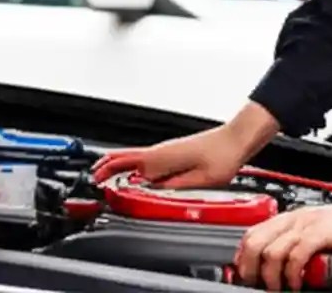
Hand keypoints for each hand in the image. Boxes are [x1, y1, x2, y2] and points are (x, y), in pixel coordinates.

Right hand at [91, 102, 278, 187]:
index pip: (128, 163)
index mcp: (164, 157)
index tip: (98, 180)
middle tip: (95, 176)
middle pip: (126, 157)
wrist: (237, 139)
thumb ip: (175, 186)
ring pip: (135, 156)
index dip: (110, 171)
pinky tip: (135, 170)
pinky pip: (147, 156)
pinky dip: (134, 162)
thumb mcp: (201, 179)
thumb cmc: (224, 155)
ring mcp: (167, 148)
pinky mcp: (174, 150)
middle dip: (108, 166)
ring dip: (119, 164)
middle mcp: (162, 150)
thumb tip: (155, 192)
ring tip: (105, 172)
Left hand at [233, 197, 331, 289]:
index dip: (244, 259)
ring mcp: (311, 225)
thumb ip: (304, 243)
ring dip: (269, 277)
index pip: (253, 234)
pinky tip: (297, 284)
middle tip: (259, 286)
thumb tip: (286, 265)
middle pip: (254, 242)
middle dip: (250, 270)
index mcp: (296, 217)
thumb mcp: (326, 232)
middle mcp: (298, 218)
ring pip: (270, 251)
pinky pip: (295, 256)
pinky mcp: (324, 233)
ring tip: (279, 289)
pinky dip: (290, 274)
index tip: (247, 277)